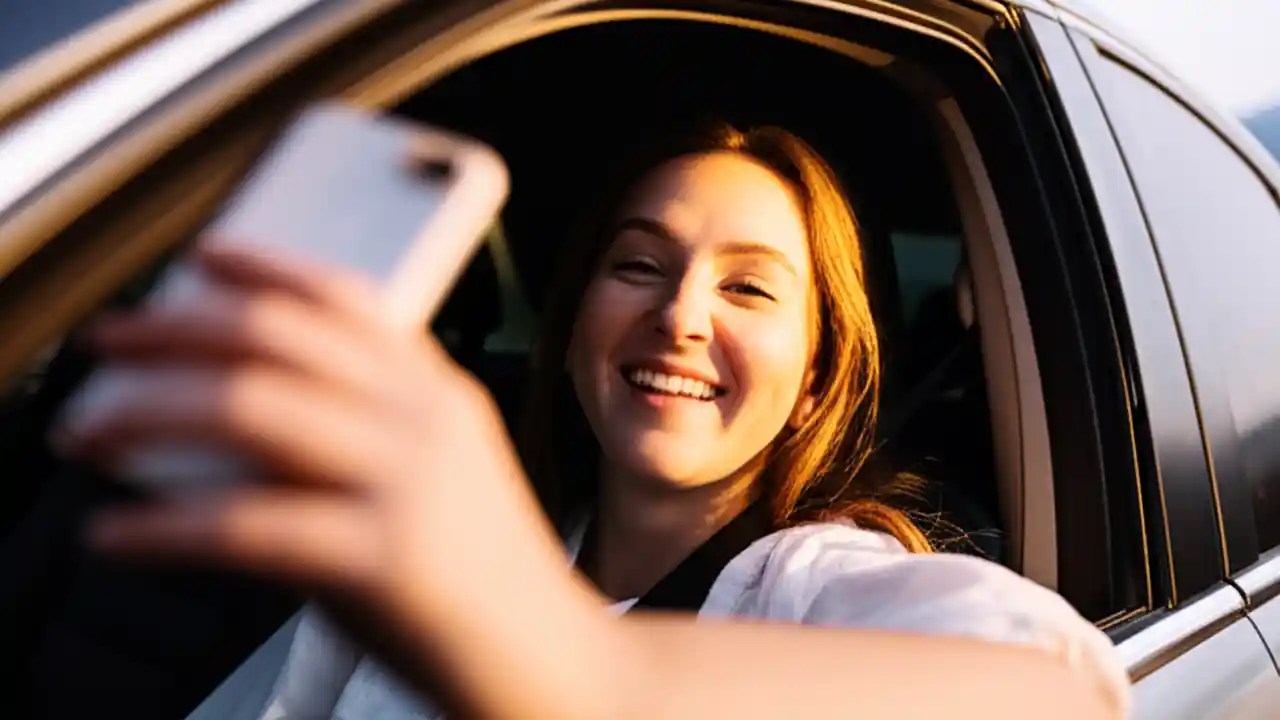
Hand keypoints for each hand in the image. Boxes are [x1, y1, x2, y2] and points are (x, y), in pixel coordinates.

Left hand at [58, 244, 589, 710]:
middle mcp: (427, 421)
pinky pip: (244, 526)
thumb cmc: (486, 584)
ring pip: (251, 409)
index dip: (264, 267)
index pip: (345, 300)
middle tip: (106, 340)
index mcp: (442, 395)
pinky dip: (160, 530)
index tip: (199, 258)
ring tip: (87, 433)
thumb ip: (360, 438)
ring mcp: (410, 484)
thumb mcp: (439, 480)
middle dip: (174, 327)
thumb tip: (232, 424)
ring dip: (147, 411)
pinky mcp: (385, 559)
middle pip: (281, 337)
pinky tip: (116, 536)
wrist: (555, 665)